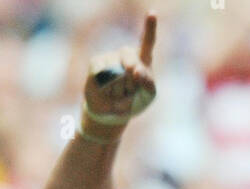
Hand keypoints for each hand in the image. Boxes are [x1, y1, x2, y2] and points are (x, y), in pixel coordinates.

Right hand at [83, 13, 156, 132]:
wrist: (111, 112)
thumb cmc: (134, 102)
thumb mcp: (147, 96)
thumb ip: (148, 83)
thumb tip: (136, 70)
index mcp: (143, 60)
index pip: (147, 42)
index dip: (150, 27)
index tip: (152, 13)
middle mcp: (126, 55)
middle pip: (130, 58)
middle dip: (131, 74)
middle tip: (131, 88)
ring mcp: (110, 58)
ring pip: (116, 73)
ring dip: (120, 90)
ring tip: (118, 93)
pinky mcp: (96, 63)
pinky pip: (102, 75)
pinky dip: (107, 90)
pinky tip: (107, 92)